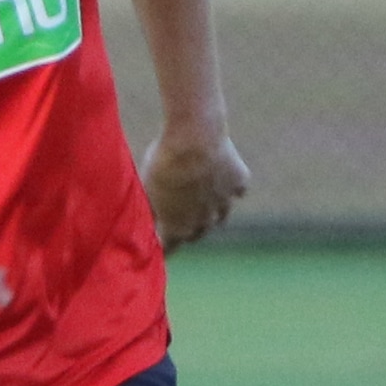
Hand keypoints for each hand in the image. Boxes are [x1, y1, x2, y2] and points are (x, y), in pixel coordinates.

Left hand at [145, 124, 248, 249]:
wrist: (195, 138)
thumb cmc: (163, 162)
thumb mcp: (145, 187)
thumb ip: (149, 208)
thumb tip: (148, 221)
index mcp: (177, 226)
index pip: (170, 247)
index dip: (164, 247)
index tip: (159, 244)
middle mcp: (203, 221)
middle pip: (196, 233)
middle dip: (188, 230)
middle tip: (180, 222)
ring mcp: (225, 202)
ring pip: (221, 216)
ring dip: (212, 212)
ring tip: (203, 202)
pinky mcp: (239, 182)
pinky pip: (238, 190)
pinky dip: (232, 186)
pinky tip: (225, 177)